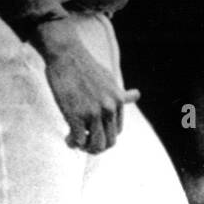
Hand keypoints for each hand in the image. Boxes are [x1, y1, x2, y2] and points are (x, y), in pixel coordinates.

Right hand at [27, 20, 139, 154]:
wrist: (66, 55)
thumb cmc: (85, 66)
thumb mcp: (109, 80)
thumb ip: (121, 94)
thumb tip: (137, 95)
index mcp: (117, 101)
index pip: (117, 131)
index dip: (104, 135)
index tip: (92, 133)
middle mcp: (108, 109)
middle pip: (109, 141)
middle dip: (96, 146)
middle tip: (84, 143)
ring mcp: (92, 113)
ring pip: (96, 145)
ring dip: (86, 148)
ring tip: (76, 142)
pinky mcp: (75, 115)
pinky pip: (78, 139)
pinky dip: (73, 143)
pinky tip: (68, 138)